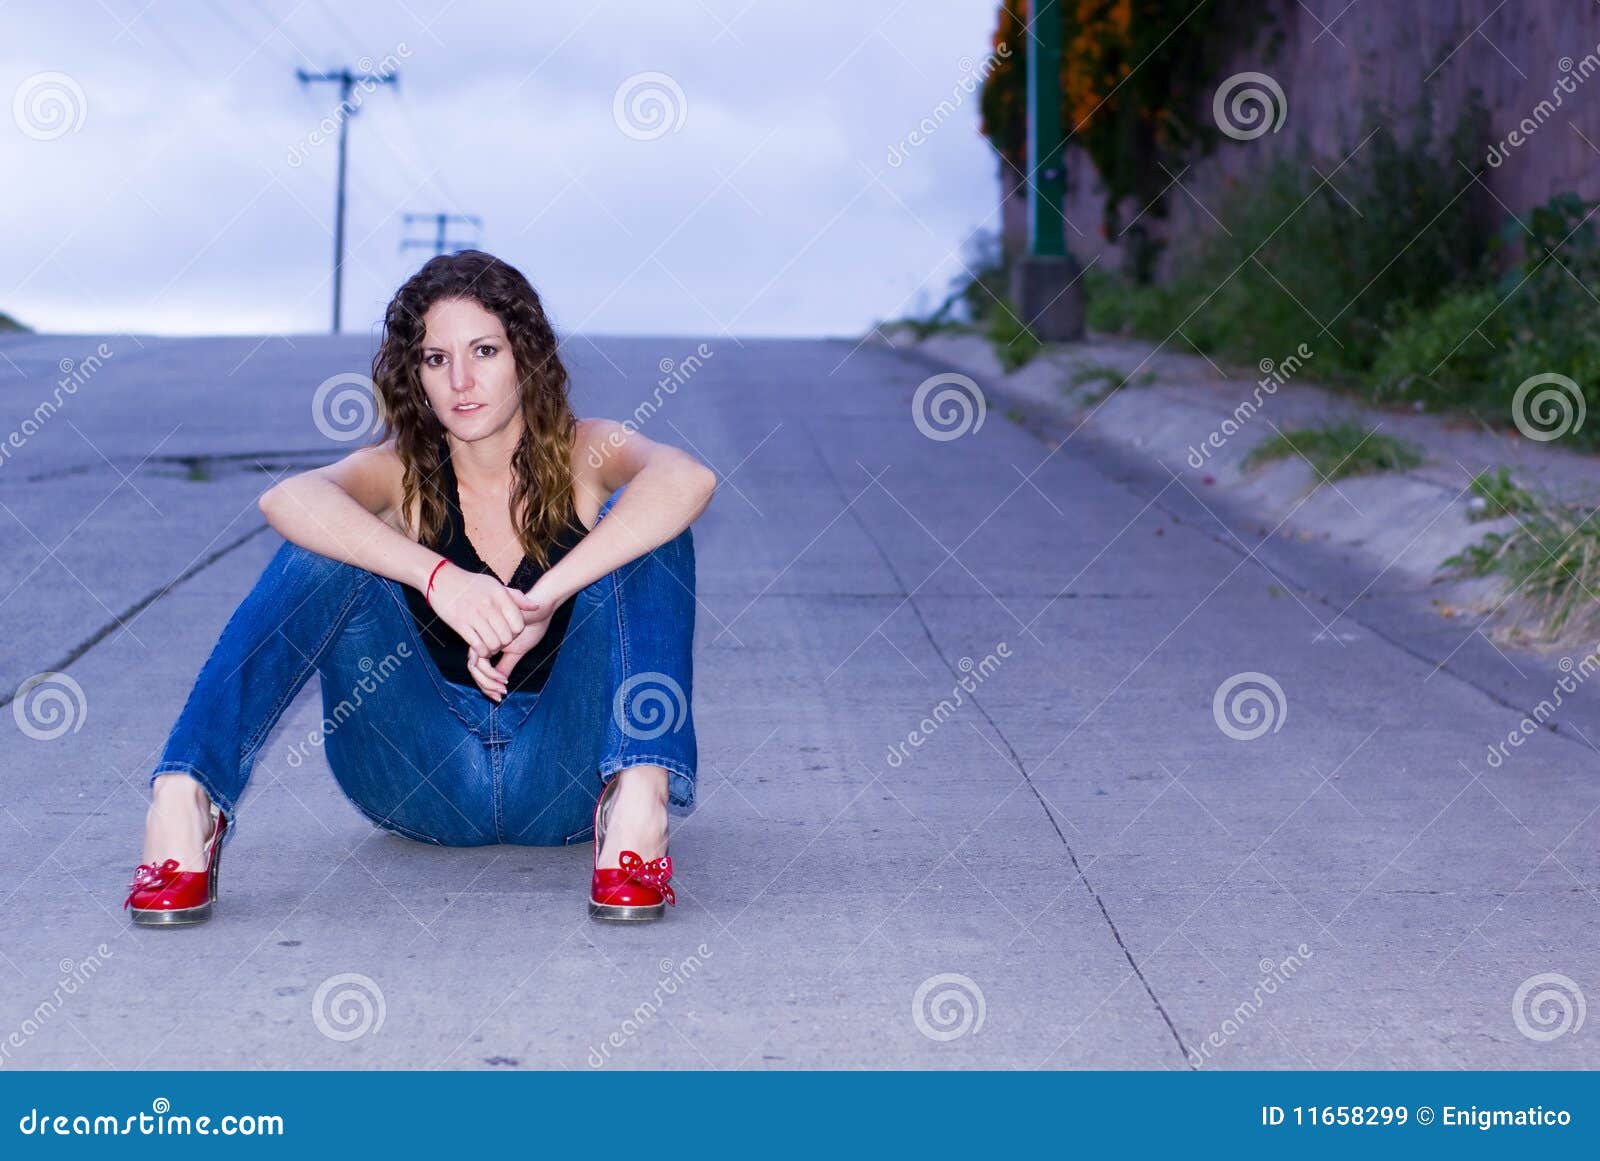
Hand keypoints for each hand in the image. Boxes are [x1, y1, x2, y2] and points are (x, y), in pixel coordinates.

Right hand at [424, 562, 526, 660]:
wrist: (441, 580)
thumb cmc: (471, 584)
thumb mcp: (495, 585)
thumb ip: (516, 597)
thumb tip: (536, 607)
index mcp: (500, 595)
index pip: (518, 623)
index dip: (517, 632)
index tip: (510, 631)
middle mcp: (488, 605)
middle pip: (507, 637)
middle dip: (505, 643)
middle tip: (499, 639)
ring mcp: (473, 615)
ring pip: (493, 644)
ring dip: (493, 648)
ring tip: (490, 644)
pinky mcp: (460, 624)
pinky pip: (477, 646)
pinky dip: (481, 651)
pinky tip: (480, 647)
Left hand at [466, 586, 560, 701]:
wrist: (540, 610)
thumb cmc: (531, 627)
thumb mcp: (517, 652)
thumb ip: (506, 665)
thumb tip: (498, 682)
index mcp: (489, 645)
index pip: (479, 669)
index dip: (487, 685)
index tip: (501, 695)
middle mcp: (483, 642)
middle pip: (474, 670)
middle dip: (485, 687)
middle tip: (500, 696)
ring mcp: (484, 638)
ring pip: (475, 667)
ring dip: (488, 682)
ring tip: (503, 689)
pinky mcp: (488, 636)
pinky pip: (482, 660)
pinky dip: (490, 674)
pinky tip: (503, 679)